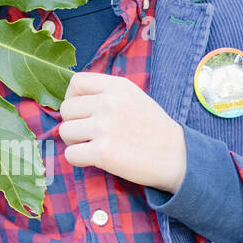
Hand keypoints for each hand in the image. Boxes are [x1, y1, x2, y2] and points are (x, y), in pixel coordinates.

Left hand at [58, 71, 186, 191]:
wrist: (177, 157)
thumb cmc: (153, 129)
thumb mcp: (134, 98)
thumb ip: (106, 94)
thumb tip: (72, 100)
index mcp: (117, 86)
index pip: (76, 82)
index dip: (72, 98)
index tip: (80, 111)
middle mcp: (108, 103)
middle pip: (66, 110)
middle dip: (74, 123)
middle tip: (90, 134)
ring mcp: (104, 127)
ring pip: (65, 132)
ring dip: (75, 142)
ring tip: (95, 146)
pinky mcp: (102, 152)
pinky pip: (70, 154)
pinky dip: (78, 159)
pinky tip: (95, 159)